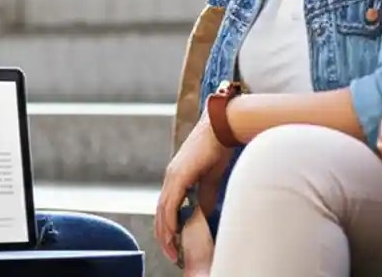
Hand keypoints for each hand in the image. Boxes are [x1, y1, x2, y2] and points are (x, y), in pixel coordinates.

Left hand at [155, 114, 225, 262]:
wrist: (220, 128)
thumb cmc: (217, 148)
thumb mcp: (210, 178)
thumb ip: (205, 196)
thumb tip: (203, 213)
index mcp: (177, 177)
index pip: (167, 207)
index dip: (167, 226)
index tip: (172, 243)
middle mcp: (171, 177)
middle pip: (160, 211)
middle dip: (163, 234)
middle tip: (169, 254)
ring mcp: (173, 175)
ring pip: (162, 209)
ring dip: (164, 231)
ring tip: (169, 249)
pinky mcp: (179, 175)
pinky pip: (171, 203)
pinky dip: (169, 219)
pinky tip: (172, 233)